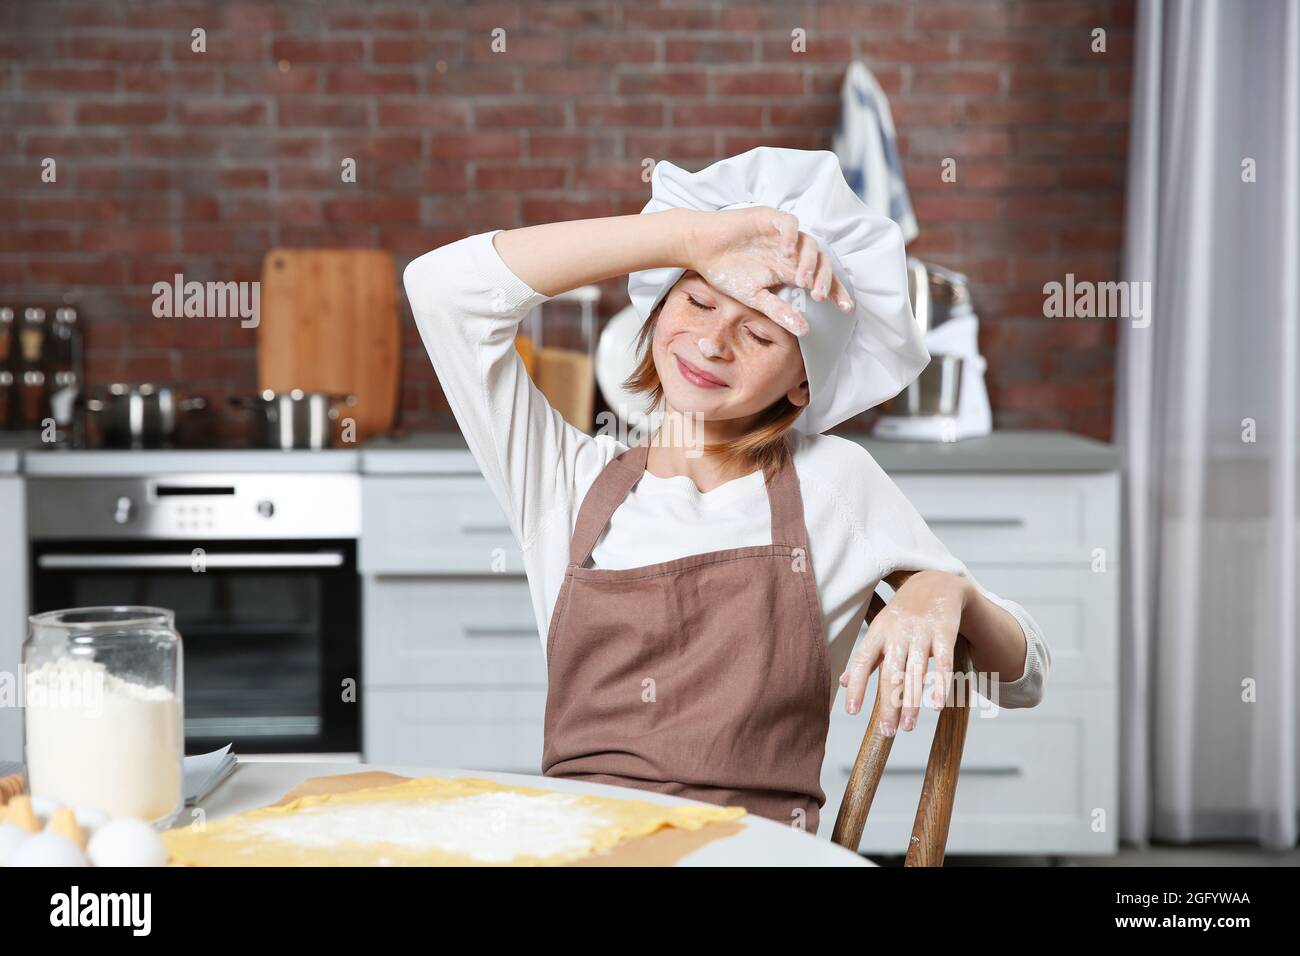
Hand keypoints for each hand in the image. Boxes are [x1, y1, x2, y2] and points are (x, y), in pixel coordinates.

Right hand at [682, 206, 854, 335]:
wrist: (700, 248)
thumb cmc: (726, 271)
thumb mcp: (755, 298)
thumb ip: (779, 311)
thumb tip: (804, 330)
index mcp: (790, 269)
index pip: (821, 279)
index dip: (835, 292)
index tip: (846, 310)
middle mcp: (791, 251)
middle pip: (822, 261)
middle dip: (826, 280)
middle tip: (819, 297)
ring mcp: (781, 234)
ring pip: (809, 242)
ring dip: (810, 262)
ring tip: (802, 280)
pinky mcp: (769, 218)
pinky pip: (789, 224)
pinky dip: (791, 236)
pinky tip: (787, 252)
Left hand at [838, 571, 972, 734]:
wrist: (938, 582)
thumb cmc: (904, 613)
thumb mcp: (881, 630)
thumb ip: (866, 658)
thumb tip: (843, 684)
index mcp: (878, 633)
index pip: (862, 661)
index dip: (856, 685)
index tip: (852, 711)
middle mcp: (897, 632)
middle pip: (891, 673)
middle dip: (889, 704)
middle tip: (888, 732)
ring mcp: (921, 632)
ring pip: (915, 671)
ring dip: (912, 701)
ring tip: (908, 727)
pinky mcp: (945, 632)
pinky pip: (942, 661)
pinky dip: (941, 683)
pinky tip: (939, 704)